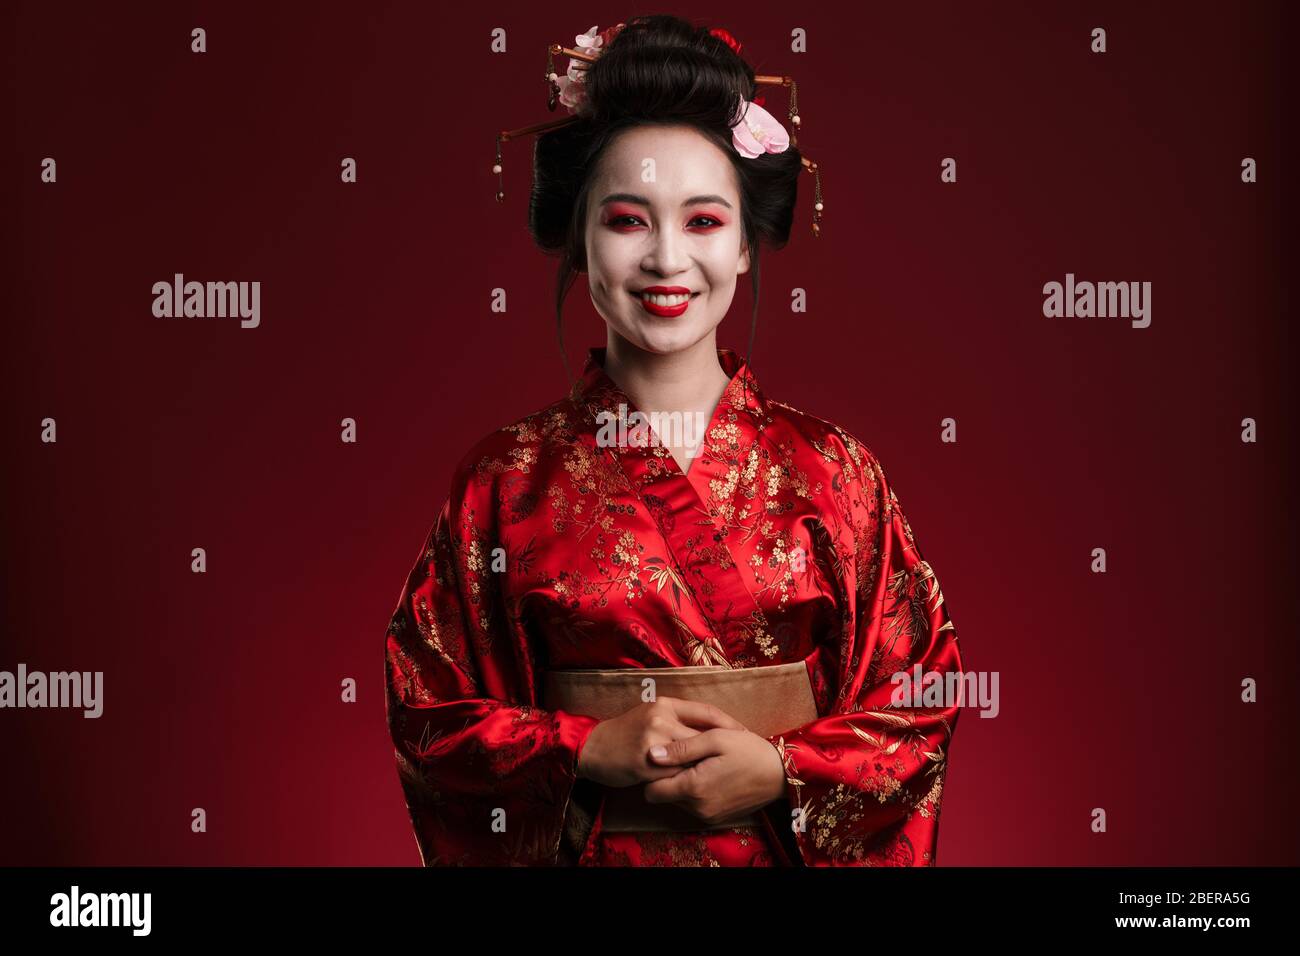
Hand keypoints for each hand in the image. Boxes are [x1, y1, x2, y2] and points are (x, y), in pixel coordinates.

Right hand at [576, 696, 738, 787]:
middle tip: (743, 759)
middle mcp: (662, 718)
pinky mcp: (646, 762)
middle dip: (724, 750)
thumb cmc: (626, 733)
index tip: (745, 735)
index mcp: (666, 704)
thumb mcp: (652, 716)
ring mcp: (654, 740)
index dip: (729, 724)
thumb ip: (678, 720)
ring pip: (692, 757)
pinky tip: (699, 786)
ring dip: (706, 768)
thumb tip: (710, 729)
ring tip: (725, 775)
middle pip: (704, 736)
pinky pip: (676, 774)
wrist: (594, 748)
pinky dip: (688, 780)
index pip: (707, 711)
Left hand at [643, 727, 787, 825]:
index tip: (665, 757)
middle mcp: (698, 808)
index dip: (653, 773)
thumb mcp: (716, 738)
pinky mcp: (716, 818)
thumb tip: (651, 753)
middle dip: (666, 778)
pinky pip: (692, 806)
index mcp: (694, 787)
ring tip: (699, 763)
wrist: (781, 773)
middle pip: (662, 797)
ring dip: (681, 784)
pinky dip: (694, 792)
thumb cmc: (749, 750)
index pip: (651, 791)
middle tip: (683, 757)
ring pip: (676, 802)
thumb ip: (681, 747)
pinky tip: (709, 774)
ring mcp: (707, 816)